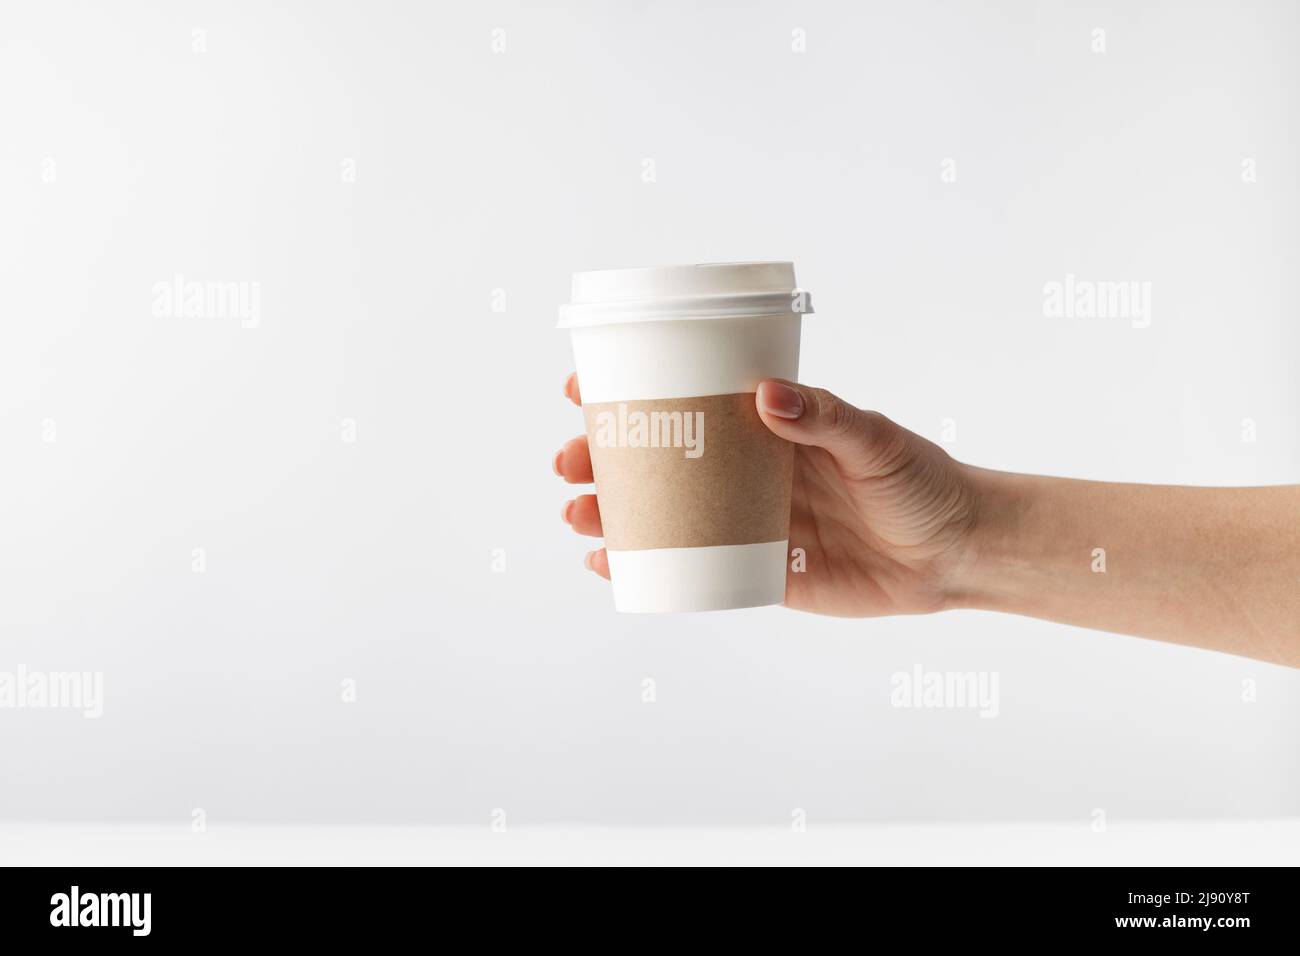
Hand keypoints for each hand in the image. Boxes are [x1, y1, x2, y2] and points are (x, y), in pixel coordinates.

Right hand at [554, 374, 981, 616]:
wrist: (957, 553)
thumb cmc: (922, 483)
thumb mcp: (875, 441)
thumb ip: (826, 418)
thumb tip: (766, 397)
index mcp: (766, 428)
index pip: (688, 402)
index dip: (632, 394)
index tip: (584, 390)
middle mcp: (747, 472)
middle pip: (658, 461)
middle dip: (603, 460)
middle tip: (570, 462)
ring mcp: (748, 523)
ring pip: (664, 516)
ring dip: (613, 514)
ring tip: (578, 515)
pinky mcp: (760, 573)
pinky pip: (692, 571)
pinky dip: (645, 570)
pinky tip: (610, 568)